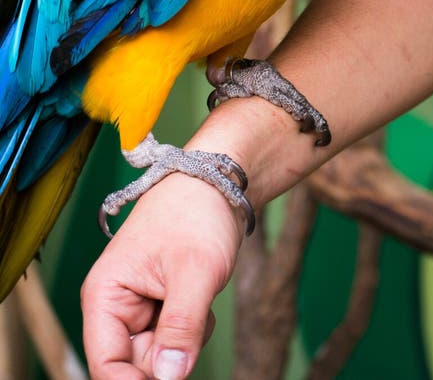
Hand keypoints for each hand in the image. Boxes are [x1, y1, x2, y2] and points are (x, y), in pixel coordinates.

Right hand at [82, 172, 244, 378]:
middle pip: (136, 366)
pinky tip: (201, 296)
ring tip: (197, 296)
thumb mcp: (195, 272)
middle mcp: (115, 305)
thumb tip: (167, 378)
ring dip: (185, 340)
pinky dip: (194, 329)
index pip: (106, 366)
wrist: (218, 182)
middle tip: (195, 317)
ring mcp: (139, 306)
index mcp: (105, 295)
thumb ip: (181, 327)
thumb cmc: (198, 213)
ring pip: (159, 356)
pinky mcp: (161, 306)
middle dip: (169, 354)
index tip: (172, 378)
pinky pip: (175, 341)